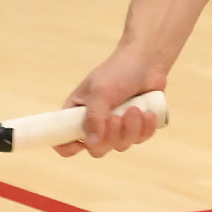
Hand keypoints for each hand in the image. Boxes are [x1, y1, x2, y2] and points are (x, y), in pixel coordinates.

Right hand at [54, 48, 168, 157]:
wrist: (146, 62)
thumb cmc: (117, 71)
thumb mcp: (100, 92)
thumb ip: (94, 118)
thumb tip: (92, 144)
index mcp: (76, 114)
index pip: (63, 140)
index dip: (68, 147)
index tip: (81, 144)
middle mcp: (94, 124)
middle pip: (97, 149)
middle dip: (110, 136)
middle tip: (117, 117)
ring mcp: (116, 128)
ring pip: (120, 145)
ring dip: (130, 129)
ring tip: (135, 109)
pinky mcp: (135, 128)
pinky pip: (139, 140)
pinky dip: (145, 128)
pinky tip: (147, 113)